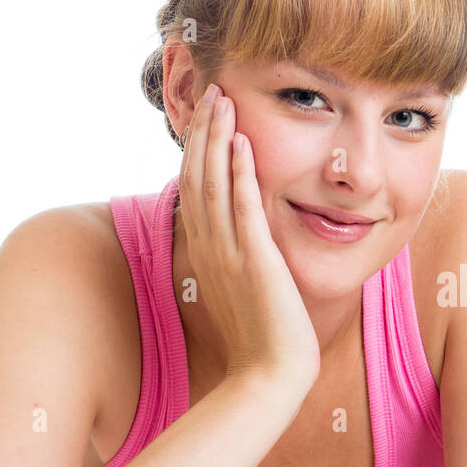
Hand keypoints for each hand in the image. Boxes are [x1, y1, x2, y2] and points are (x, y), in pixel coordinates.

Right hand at [179, 83, 319, 387]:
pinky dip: (242, 173)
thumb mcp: (246, 291)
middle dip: (203, 131)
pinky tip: (243, 142)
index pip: (197, 188)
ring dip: (218, 139)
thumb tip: (247, 243)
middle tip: (211, 90)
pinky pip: (244, 209)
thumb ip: (241, 261)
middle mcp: (212, 248)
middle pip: (199, 176)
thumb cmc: (263, 340)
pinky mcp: (256, 261)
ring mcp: (231, 254)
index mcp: (208, 252)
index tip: (206, 114)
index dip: (198, 149)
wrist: (269, 377)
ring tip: (223, 100)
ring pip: (216, 184)